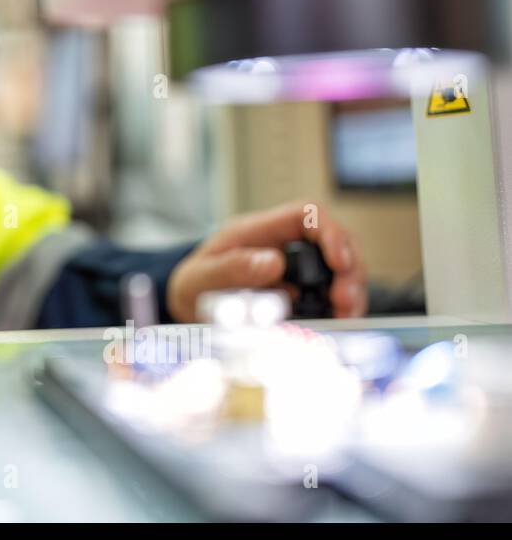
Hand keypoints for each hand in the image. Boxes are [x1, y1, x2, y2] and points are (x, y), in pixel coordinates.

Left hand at [166, 201, 366, 321]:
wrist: (189, 305)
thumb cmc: (194, 283)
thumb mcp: (201, 276)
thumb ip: (232, 268)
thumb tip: (273, 262)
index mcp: (261, 230)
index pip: (307, 214)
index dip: (330, 233)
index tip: (340, 262)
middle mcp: (286, 245)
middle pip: (335, 243)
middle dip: (349, 271)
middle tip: (345, 302)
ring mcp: (297, 270)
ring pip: (341, 271)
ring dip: (350, 293)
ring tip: (346, 316)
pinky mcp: (303, 294)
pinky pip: (331, 297)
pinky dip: (340, 310)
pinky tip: (339, 325)